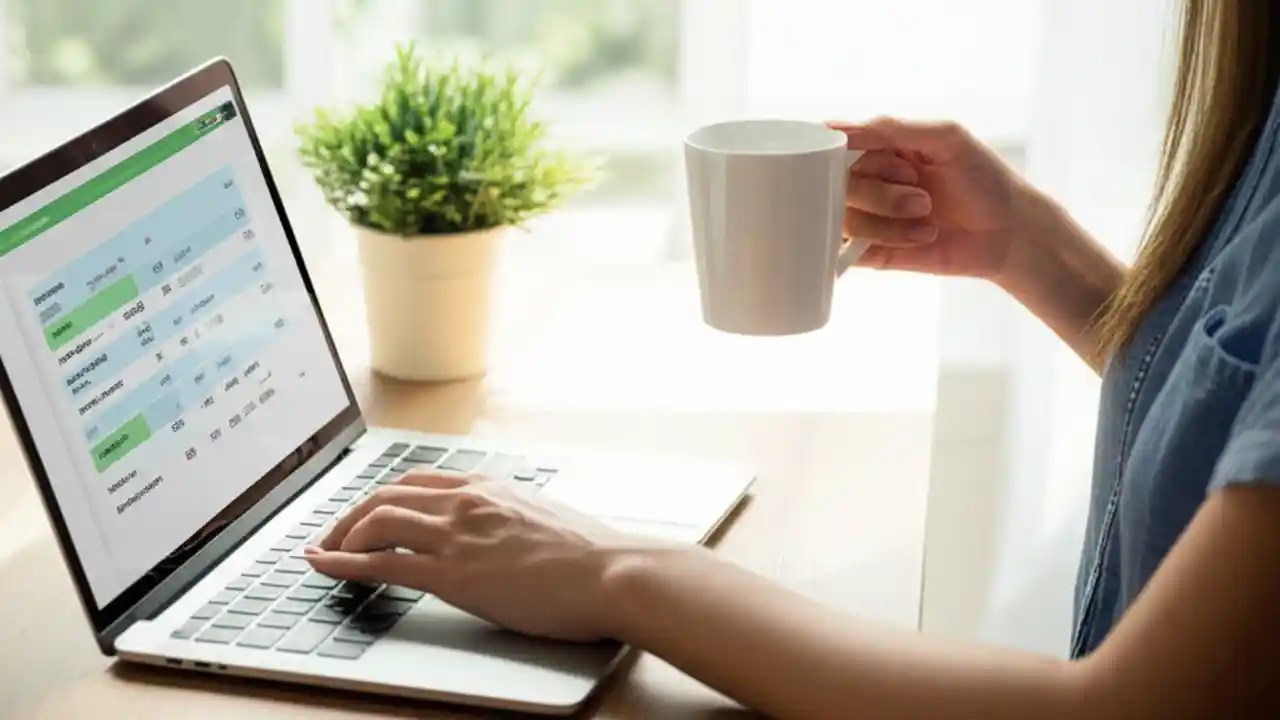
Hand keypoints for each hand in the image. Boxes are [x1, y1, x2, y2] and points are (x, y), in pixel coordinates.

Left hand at [304, 471, 651, 641]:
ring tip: (324, 554)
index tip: (369, 508)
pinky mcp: (452, 573)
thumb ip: (515, 519)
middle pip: (387, 493)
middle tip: (334, 534)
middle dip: (352, 513)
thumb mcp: (546, 520)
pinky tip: (321, 566)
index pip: (420, 481)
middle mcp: (466, 501)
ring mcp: (457, 534)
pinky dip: (342, 562)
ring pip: (377, 520)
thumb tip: (509, 533)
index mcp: (489, 487)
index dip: (384, 495)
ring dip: (342, 536)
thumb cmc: (593, 555)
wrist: (612, 572)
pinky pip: (381, 562)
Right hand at [829, 117, 1041, 280]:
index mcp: (881, 148)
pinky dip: (884, 244)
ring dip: (888, 223)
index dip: (859, 158)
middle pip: (837, 187)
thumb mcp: (945, 138)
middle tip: (923, 197)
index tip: (900, 167)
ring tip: (927, 221)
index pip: (836, 148)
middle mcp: (870, 181)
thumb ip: (889, 129)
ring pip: (845, 221)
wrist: (1011, 234)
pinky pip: (852, 252)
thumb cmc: (985, 180)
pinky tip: (920, 239)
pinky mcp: (875, 252)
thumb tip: (834, 128)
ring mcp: (871, 217)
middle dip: (881, 195)